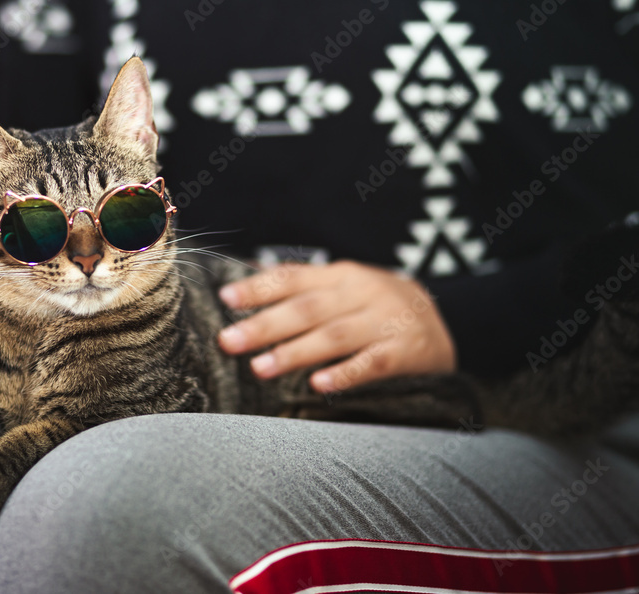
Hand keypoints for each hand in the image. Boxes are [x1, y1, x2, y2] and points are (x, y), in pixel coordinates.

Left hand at [216, 261, 455, 392]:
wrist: (450, 322)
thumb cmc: (378, 307)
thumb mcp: (346, 287)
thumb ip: (303, 287)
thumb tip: (247, 283)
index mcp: (341, 275)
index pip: (293, 278)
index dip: (259, 287)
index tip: (225, 298)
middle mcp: (361, 294)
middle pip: (307, 309)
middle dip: (265, 325)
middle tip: (228, 341)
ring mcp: (384, 322)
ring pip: (334, 336)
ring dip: (295, 352)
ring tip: (259, 368)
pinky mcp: (405, 352)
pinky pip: (371, 363)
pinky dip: (344, 374)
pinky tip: (317, 385)